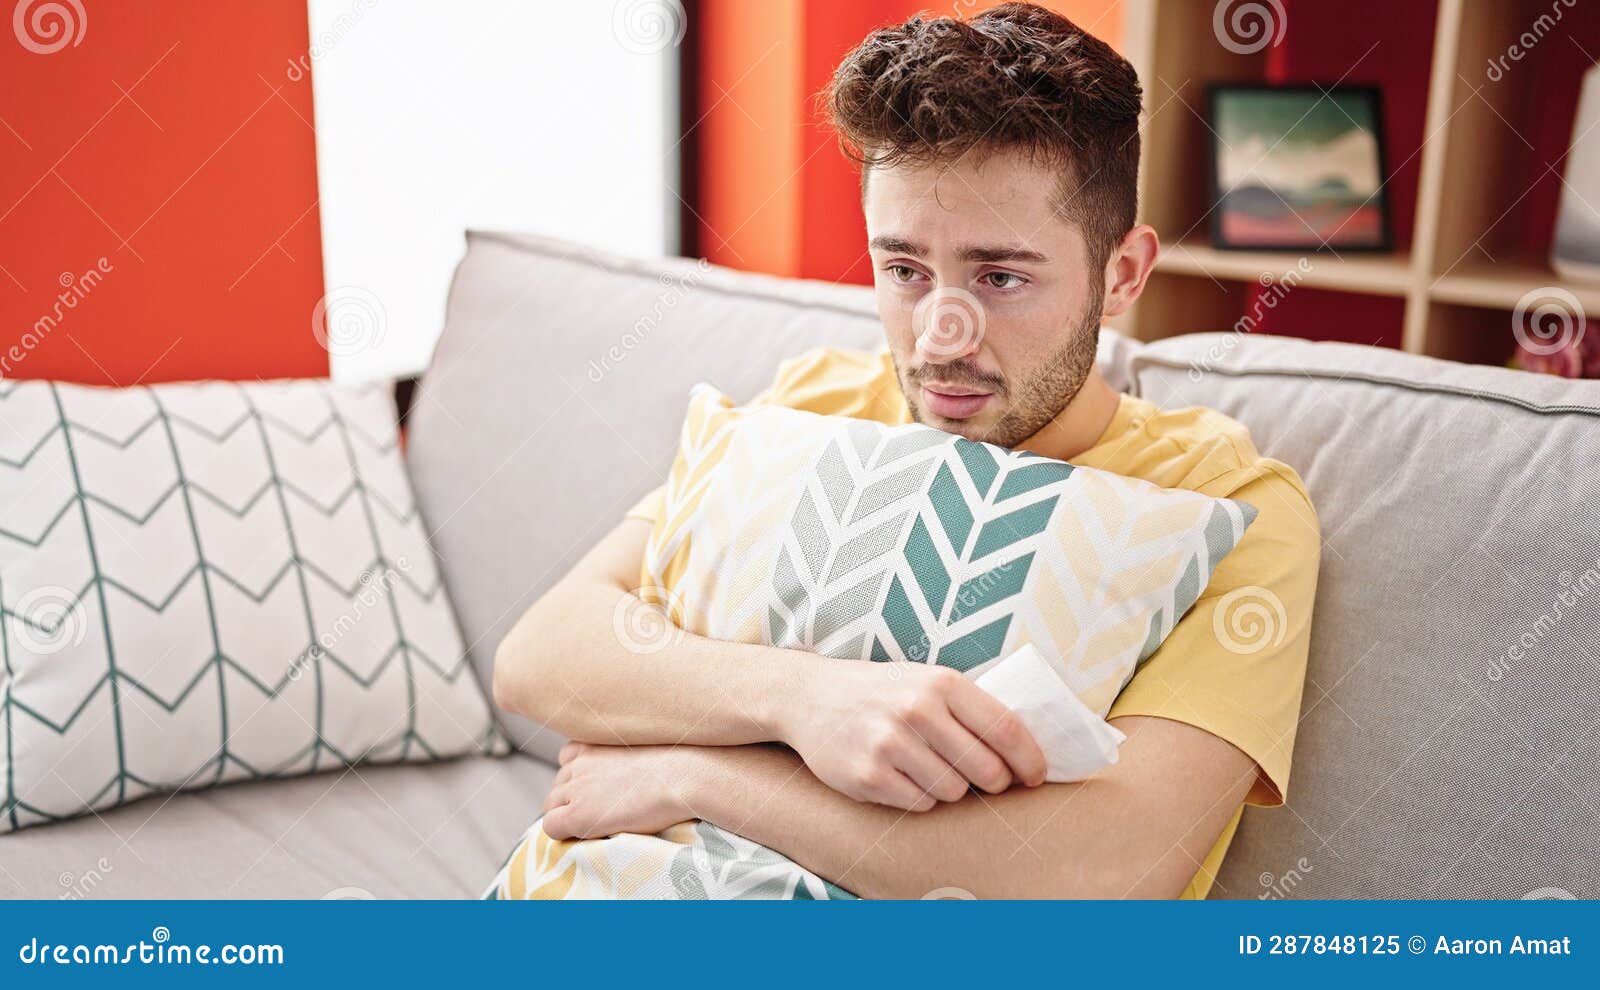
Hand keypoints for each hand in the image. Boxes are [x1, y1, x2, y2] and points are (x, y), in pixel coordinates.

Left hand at [540, 742, 699, 839]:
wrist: (687, 775)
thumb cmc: (680, 762)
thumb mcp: (646, 746)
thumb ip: (626, 755)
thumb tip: (634, 771)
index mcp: (595, 742)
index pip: (568, 757)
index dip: (579, 777)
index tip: (597, 789)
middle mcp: (580, 762)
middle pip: (558, 783)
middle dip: (572, 797)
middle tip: (601, 812)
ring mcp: (577, 788)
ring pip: (551, 805)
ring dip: (567, 814)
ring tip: (597, 826)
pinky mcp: (579, 814)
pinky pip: (551, 826)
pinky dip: (564, 833)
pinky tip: (589, 835)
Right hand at [776, 658, 1046, 811]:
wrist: (809, 697)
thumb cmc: (881, 691)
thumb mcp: (927, 681)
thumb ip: (971, 708)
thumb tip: (1024, 751)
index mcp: (941, 682)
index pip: (1006, 729)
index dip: (1030, 759)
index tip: (1037, 776)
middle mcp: (916, 710)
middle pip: (986, 769)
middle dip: (993, 781)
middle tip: (985, 778)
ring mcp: (890, 744)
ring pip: (954, 791)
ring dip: (951, 788)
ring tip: (928, 766)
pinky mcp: (868, 775)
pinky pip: (920, 804)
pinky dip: (920, 798)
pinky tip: (902, 776)